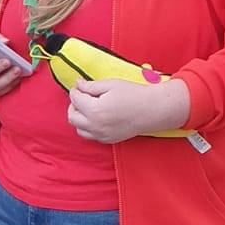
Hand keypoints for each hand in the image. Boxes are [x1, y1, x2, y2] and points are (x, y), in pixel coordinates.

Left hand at [67, 76, 189, 143]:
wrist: (152, 110)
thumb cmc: (133, 94)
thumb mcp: (111, 85)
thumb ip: (91, 86)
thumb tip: (78, 85)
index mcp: (94, 110)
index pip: (75, 99)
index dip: (75, 90)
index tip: (79, 86)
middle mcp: (94, 126)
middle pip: (72, 116)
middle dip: (74, 105)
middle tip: (82, 96)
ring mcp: (100, 135)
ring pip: (78, 128)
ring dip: (79, 118)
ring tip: (89, 107)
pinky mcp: (107, 140)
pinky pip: (89, 135)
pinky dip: (87, 127)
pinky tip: (97, 117)